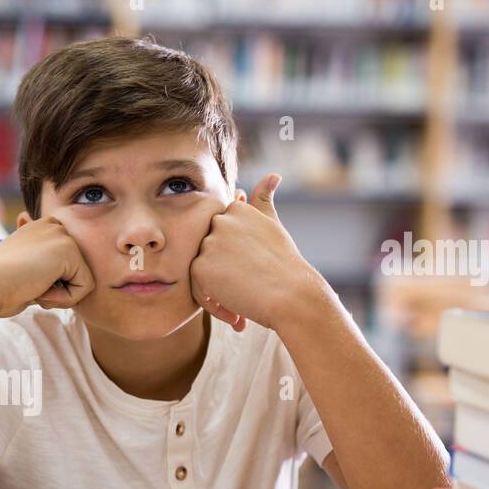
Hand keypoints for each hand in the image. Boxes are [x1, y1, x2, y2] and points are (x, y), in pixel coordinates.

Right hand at [0, 216, 94, 318]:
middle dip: (58, 290)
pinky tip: (38, 289)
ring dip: (60, 296)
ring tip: (33, 286)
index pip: (68, 268)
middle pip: (78, 273)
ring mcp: (62, 235)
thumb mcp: (20, 266)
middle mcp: (55, 225)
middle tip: (28, 285)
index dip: (50, 284)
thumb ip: (38, 257)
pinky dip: (63, 299)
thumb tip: (27, 223)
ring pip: (84, 281)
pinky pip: (84, 288)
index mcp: (43, 227)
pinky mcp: (68, 250)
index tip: (23, 278)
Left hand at [188, 174, 327, 333]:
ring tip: (243, 307)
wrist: (291, 295)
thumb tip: (272, 175)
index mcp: (236, 210)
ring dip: (218, 294)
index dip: (233, 262)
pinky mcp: (200, 267)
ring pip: (202, 274)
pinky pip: (197, 291)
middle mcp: (219, 221)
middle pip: (209, 256)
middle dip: (224, 277)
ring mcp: (208, 242)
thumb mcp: (273, 226)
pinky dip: (214, 306)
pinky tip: (237, 314)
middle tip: (247, 294)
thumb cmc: (285, 266)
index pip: (220, 239)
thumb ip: (263, 202)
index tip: (252, 273)